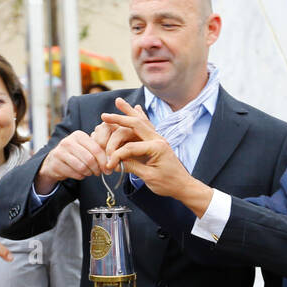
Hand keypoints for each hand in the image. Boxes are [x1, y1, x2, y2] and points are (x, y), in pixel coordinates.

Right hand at [34, 128, 109, 194]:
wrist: (54, 161)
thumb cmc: (74, 155)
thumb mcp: (85, 148)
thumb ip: (98, 152)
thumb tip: (112, 162)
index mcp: (78, 135)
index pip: (96, 149)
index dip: (104, 161)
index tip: (108, 168)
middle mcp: (68, 142)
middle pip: (90, 159)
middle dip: (97, 169)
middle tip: (99, 173)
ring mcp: (60, 153)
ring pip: (82, 167)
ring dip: (89, 173)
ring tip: (89, 172)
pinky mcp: (56, 164)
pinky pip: (75, 174)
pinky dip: (81, 176)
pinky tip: (80, 174)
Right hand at [101, 98, 212, 215]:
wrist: (183, 186)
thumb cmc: (168, 184)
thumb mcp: (148, 177)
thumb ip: (131, 167)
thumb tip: (114, 162)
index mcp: (156, 147)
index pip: (129, 147)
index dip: (116, 155)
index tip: (109, 165)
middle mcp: (158, 139)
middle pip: (135, 124)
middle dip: (118, 119)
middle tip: (104, 116)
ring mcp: (158, 138)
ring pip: (141, 121)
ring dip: (128, 111)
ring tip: (118, 101)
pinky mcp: (157, 141)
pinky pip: (147, 125)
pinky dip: (140, 116)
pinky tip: (136, 108)